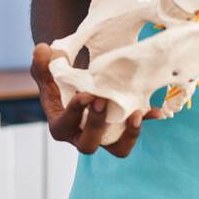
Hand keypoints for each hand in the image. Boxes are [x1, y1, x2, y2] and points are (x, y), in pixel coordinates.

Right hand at [29, 42, 164, 157]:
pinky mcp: (122, 129)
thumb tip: (41, 50)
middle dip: (97, 124)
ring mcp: (105, 136)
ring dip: (128, 135)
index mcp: (61, 125)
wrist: (78, 87)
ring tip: (135, 114)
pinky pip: (135, 130)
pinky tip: (157, 111)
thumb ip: (42, 63)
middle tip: (103, 101)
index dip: (74, 112)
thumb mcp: (48, 72)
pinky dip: (146, 121)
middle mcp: (82, 136)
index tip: (85, 95)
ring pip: (118, 148)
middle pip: (88, 144)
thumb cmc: (59, 82)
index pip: (64, 125)